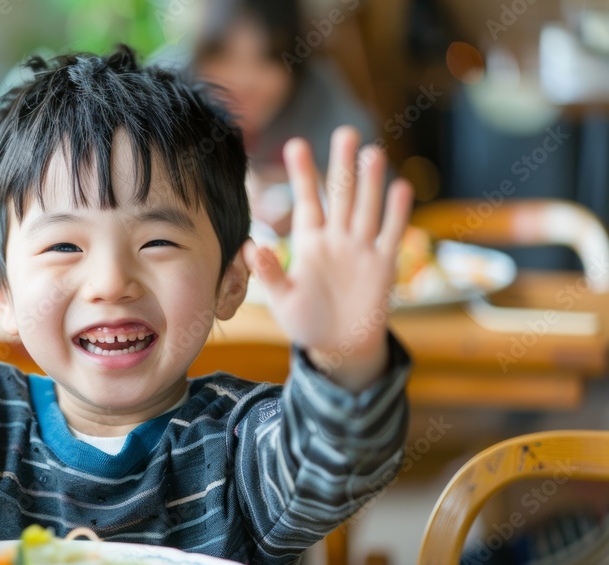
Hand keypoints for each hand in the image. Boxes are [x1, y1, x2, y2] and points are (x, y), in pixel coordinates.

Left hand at [242, 126, 412, 390]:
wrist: (339, 347)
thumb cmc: (306, 322)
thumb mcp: (282, 299)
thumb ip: (269, 273)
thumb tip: (249, 247)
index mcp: (310, 242)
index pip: (306, 201)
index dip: (302, 174)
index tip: (295, 144)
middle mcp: (337, 239)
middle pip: (341, 195)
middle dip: (342, 165)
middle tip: (345, 132)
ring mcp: (361, 250)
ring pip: (367, 209)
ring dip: (370, 182)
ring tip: (372, 151)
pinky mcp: (382, 266)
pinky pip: (391, 235)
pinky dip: (397, 214)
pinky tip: (401, 187)